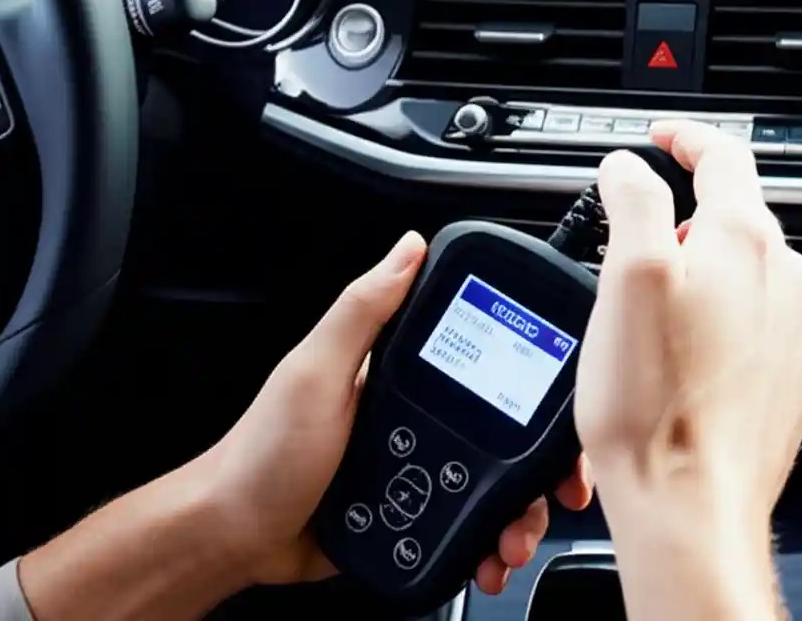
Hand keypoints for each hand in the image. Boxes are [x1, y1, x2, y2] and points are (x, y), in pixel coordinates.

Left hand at [191, 232, 592, 590]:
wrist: (237, 537)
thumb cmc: (262, 453)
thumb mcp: (313, 371)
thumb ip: (363, 311)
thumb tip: (407, 247)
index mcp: (401, 372)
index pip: (487, 363)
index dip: (534, 381)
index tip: (565, 405)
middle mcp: (420, 415)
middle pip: (506, 430)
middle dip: (538, 466)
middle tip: (554, 489)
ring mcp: (421, 465)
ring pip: (496, 485)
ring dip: (517, 514)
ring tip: (511, 538)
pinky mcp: (417, 511)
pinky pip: (470, 524)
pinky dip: (489, 542)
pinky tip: (488, 554)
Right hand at [575, 121, 801, 618]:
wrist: (691, 506)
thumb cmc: (656, 407)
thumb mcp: (625, 280)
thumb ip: (634, 202)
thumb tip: (630, 165)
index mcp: (744, 244)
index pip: (724, 157)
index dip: (685, 138)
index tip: (661, 140)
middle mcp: (782, 281)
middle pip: (736, 216)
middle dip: (685, 216)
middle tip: (634, 245)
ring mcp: (790, 333)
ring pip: (745, 274)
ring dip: (702, 271)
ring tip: (649, 311)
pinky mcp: (786, 379)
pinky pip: (754, 326)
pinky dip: (719, 321)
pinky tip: (681, 358)